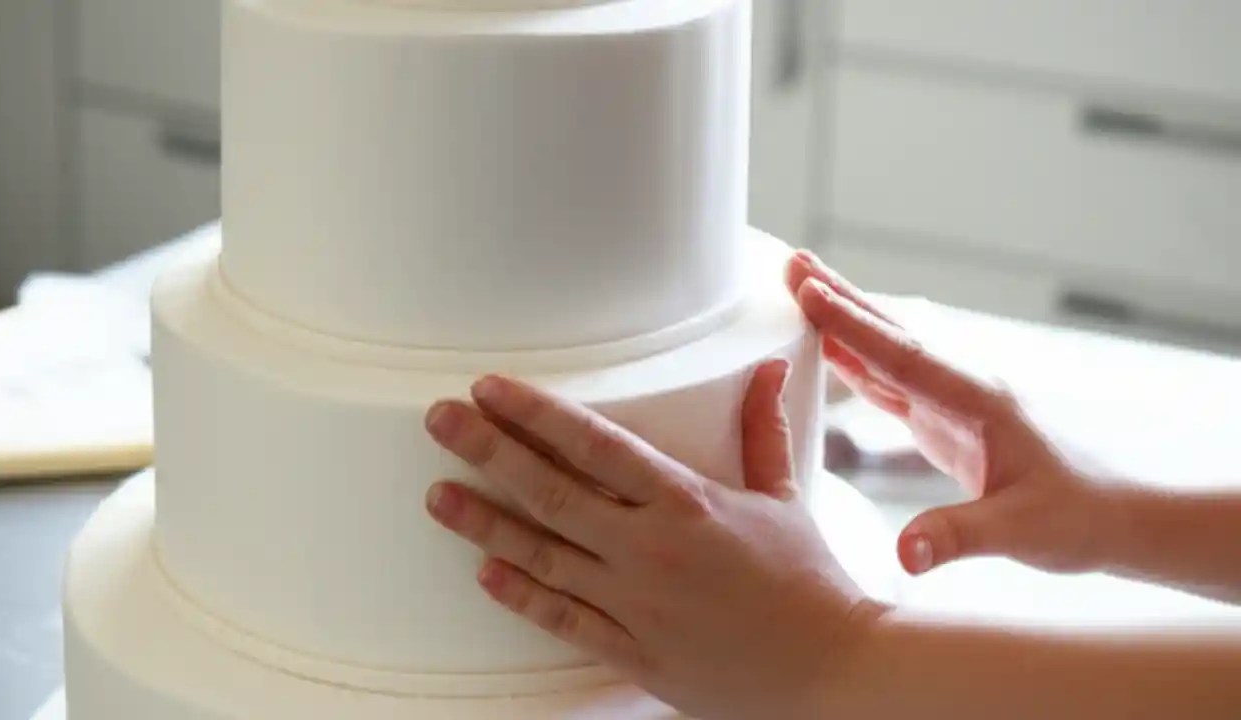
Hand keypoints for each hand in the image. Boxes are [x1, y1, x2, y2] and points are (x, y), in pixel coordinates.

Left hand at [423, 363, 880, 719]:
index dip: (536, 413)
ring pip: (543, 556)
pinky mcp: (635, 653)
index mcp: (687, 501)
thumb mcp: (784, 496)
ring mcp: (638, 604)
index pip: (594, 443)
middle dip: (487, 451)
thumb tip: (764, 367)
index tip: (490, 388)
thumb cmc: (808, 579)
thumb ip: (762, 430)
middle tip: (438, 420)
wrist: (830, 671)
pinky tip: (484, 575)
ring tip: (437, 495)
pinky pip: (565, 620)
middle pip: (551, 492)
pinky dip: (523, 596)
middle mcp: (651, 549)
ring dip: (484, 524)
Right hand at [786, 250, 1113, 575]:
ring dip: (844, 320)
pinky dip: (857, 360)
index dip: (855, 328)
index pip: (905, 357)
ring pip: (887, 351)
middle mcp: (962, 388)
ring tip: (803, 288)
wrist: (1115, 516)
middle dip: (840, 298)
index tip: (811, 295)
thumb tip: (905, 553)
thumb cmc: (1077, 518)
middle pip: (891, 334)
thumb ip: (959, 537)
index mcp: (978, 401)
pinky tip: (831, 348)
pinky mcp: (944, 420)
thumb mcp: (1020, 534)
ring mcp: (952, 401)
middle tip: (794, 263)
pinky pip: (892, 381)